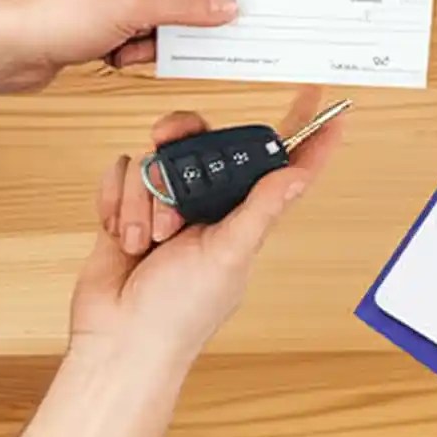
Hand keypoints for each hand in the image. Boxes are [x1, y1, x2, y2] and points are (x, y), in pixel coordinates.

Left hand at [0, 0, 236, 87]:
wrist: (1, 44)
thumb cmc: (49, 10)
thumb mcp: (134, 6)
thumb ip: (187, 6)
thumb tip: (224, 3)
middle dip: (173, 12)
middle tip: (181, 29)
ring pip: (153, 8)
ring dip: (151, 33)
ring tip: (134, 45)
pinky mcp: (92, 13)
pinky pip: (133, 26)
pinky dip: (132, 44)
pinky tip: (117, 53)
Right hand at [71, 86, 344, 364]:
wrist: (117, 339)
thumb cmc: (179, 314)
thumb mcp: (230, 256)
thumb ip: (261, 210)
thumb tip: (297, 175)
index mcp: (245, 215)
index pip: (281, 163)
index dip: (303, 130)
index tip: (319, 97)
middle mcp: (210, 205)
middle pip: (207, 141)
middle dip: (183, 143)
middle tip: (171, 141)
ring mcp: (168, 204)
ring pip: (158, 157)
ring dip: (146, 196)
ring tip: (151, 238)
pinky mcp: (131, 208)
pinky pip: (124, 172)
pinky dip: (118, 201)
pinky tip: (124, 233)